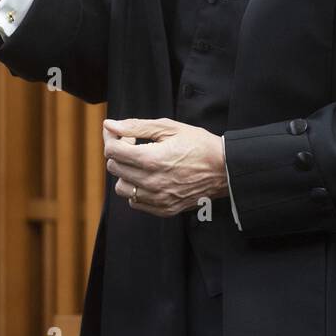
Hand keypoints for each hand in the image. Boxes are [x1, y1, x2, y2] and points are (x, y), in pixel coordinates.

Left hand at [103, 117, 227, 216]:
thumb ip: (136, 126)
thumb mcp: (169, 127)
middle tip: (138, 146)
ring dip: (126, 174)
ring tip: (143, 165)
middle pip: (114, 168)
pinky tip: (151, 178)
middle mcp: (152, 182)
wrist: (225, 169)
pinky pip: (135, 202)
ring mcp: (158, 198)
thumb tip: (109, 125)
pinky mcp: (164, 209)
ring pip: (122, 188)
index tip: (128, 136)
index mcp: (151, 159)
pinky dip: (138, 190)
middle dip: (120, 154)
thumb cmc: (199, 144)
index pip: (112, 151)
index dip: (115, 139)